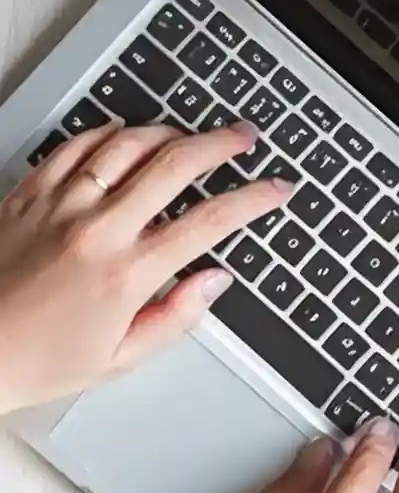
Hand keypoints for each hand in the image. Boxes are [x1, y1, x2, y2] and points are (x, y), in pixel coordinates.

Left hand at [0, 122, 288, 412]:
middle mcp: (96, 230)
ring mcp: (59, 206)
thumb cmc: (35, 360)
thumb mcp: (121, 357)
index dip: (254, 199)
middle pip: (175, 163)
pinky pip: (74, 147)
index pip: (210, 220)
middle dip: (221, 144)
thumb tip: (213, 280)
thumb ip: (177, 315)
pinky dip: (106, 133)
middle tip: (243, 139)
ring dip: (169, 132)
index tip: (276, 189)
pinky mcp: (27, 196)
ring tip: (190, 135)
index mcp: (127, 274)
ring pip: (127, 144)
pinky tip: (124, 133)